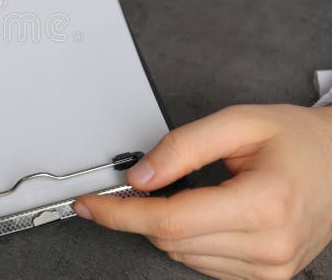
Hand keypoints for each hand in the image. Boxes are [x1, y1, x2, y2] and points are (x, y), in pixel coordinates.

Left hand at [74, 104, 331, 278]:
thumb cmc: (296, 140)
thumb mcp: (238, 123)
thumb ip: (183, 146)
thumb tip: (140, 176)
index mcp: (264, 204)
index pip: (169, 220)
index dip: (120, 213)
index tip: (89, 205)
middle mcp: (269, 245)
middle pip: (170, 239)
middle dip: (138, 212)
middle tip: (133, 184)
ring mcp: (270, 268)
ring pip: (181, 254)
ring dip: (163, 225)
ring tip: (186, 191)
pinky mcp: (267, 278)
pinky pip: (201, 264)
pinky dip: (186, 239)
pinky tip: (201, 213)